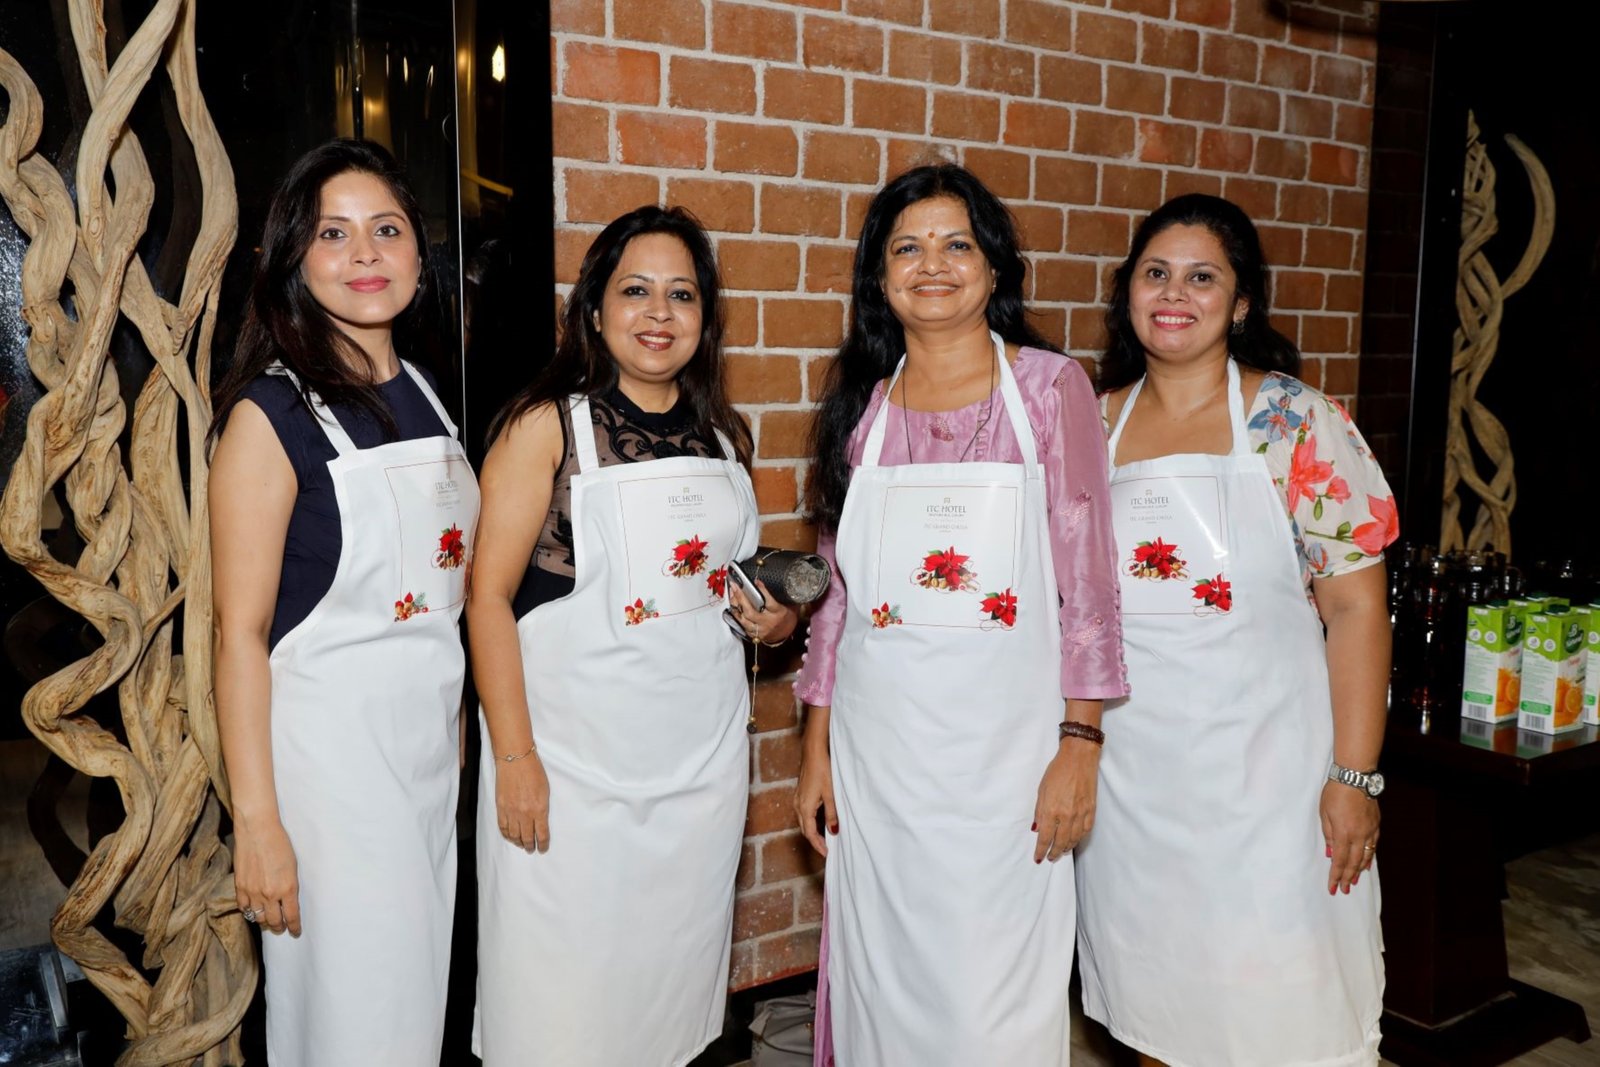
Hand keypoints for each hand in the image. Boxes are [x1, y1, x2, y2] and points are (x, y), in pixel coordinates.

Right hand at [234, 818, 300, 935]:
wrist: (258, 830)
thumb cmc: (280, 843)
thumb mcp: (293, 866)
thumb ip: (290, 885)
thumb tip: (288, 899)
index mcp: (288, 888)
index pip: (292, 916)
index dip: (294, 927)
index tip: (296, 931)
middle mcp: (270, 894)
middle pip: (274, 921)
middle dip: (279, 927)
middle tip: (282, 928)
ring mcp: (253, 892)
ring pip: (258, 917)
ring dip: (264, 921)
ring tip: (268, 921)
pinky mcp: (239, 886)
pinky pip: (243, 907)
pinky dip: (249, 911)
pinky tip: (252, 910)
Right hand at [497, 753, 550, 852]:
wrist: (515, 760)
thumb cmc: (533, 772)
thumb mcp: (545, 791)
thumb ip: (543, 808)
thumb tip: (540, 821)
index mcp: (540, 809)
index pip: (542, 834)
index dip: (543, 844)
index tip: (543, 848)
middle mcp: (525, 814)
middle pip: (527, 837)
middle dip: (530, 846)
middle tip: (531, 849)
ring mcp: (511, 811)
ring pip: (514, 835)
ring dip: (518, 842)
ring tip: (522, 845)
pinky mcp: (500, 808)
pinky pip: (503, 827)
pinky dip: (507, 835)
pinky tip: (510, 837)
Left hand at [728, 581, 797, 643]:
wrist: (786, 633)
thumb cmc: (786, 616)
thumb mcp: (786, 604)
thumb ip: (774, 596)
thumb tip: (760, 583)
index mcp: (779, 613)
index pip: (769, 602)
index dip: (762, 591)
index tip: (756, 582)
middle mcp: (768, 623)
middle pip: (751, 612)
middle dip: (741, 598)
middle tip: (735, 587)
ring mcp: (760, 630)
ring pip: (743, 620)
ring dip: (736, 607)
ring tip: (732, 595)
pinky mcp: (754, 635)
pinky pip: (742, 625)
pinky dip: (737, 615)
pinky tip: (734, 607)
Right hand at [794, 745, 836, 856]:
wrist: (813, 752)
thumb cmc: (822, 770)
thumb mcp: (831, 794)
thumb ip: (832, 814)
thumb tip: (833, 831)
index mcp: (805, 807)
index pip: (810, 833)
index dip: (818, 845)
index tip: (827, 853)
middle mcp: (798, 805)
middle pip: (805, 829)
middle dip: (815, 841)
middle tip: (826, 849)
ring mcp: (797, 799)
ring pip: (804, 822)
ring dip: (812, 831)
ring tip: (825, 838)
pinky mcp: (800, 794)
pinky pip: (803, 813)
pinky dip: (810, 822)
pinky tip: (819, 822)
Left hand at [1033, 741, 1099, 862]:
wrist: (1079, 758)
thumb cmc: (1058, 770)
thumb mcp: (1042, 789)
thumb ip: (1040, 811)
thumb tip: (1038, 829)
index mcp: (1052, 810)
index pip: (1046, 837)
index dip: (1041, 850)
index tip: (1038, 857)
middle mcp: (1067, 815)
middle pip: (1060, 842)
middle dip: (1054, 853)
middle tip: (1049, 858)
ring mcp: (1081, 813)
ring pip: (1074, 839)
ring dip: (1066, 847)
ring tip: (1061, 851)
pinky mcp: (1091, 810)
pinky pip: (1086, 830)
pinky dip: (1080, 838)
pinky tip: (1075, 840)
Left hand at [1321, 779, 1378, 894]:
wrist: (1355, 777)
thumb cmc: (1335, 793)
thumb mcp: (1324, 814)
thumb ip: (1328, 835)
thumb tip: (1330, 854)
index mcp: (1343, 833)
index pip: (1339, 861)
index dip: (1335, 876)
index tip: (1332, 888)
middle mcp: (1359, 835)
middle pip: (1354, 862)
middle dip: (1347, 877)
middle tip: (1343, 890)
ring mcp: (1370, 831)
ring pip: (1365, 856)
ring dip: (1359, 870)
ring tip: (1353, 881)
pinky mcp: (1376, 825)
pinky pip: (1373, 846)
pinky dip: (1369, 857)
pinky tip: (1366, 864)